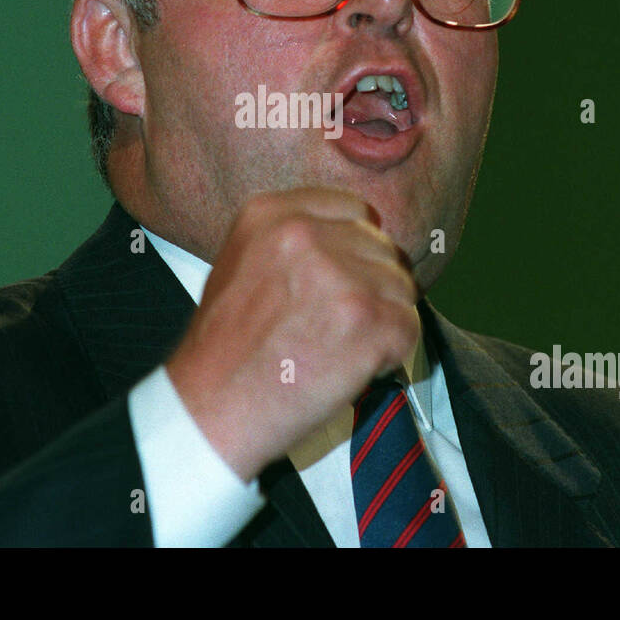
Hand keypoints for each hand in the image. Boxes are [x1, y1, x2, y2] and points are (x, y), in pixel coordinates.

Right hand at [165, 187, 420, 481]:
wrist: (211, 409)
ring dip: (382, 320)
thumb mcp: (239, 262)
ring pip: (400, 286)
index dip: (355, 250)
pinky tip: (352, 367)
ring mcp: (338, 276)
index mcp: (270, 214)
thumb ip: (294, 239)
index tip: (341, 280)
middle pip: (381, 247)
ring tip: (340, 348)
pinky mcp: (366, 320)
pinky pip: (408, 326)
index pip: (352, 210)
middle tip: (338, 326)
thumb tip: (356, 240)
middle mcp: (304, 234)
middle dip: (371, 286)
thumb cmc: (224, 349)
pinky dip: (391, 353)